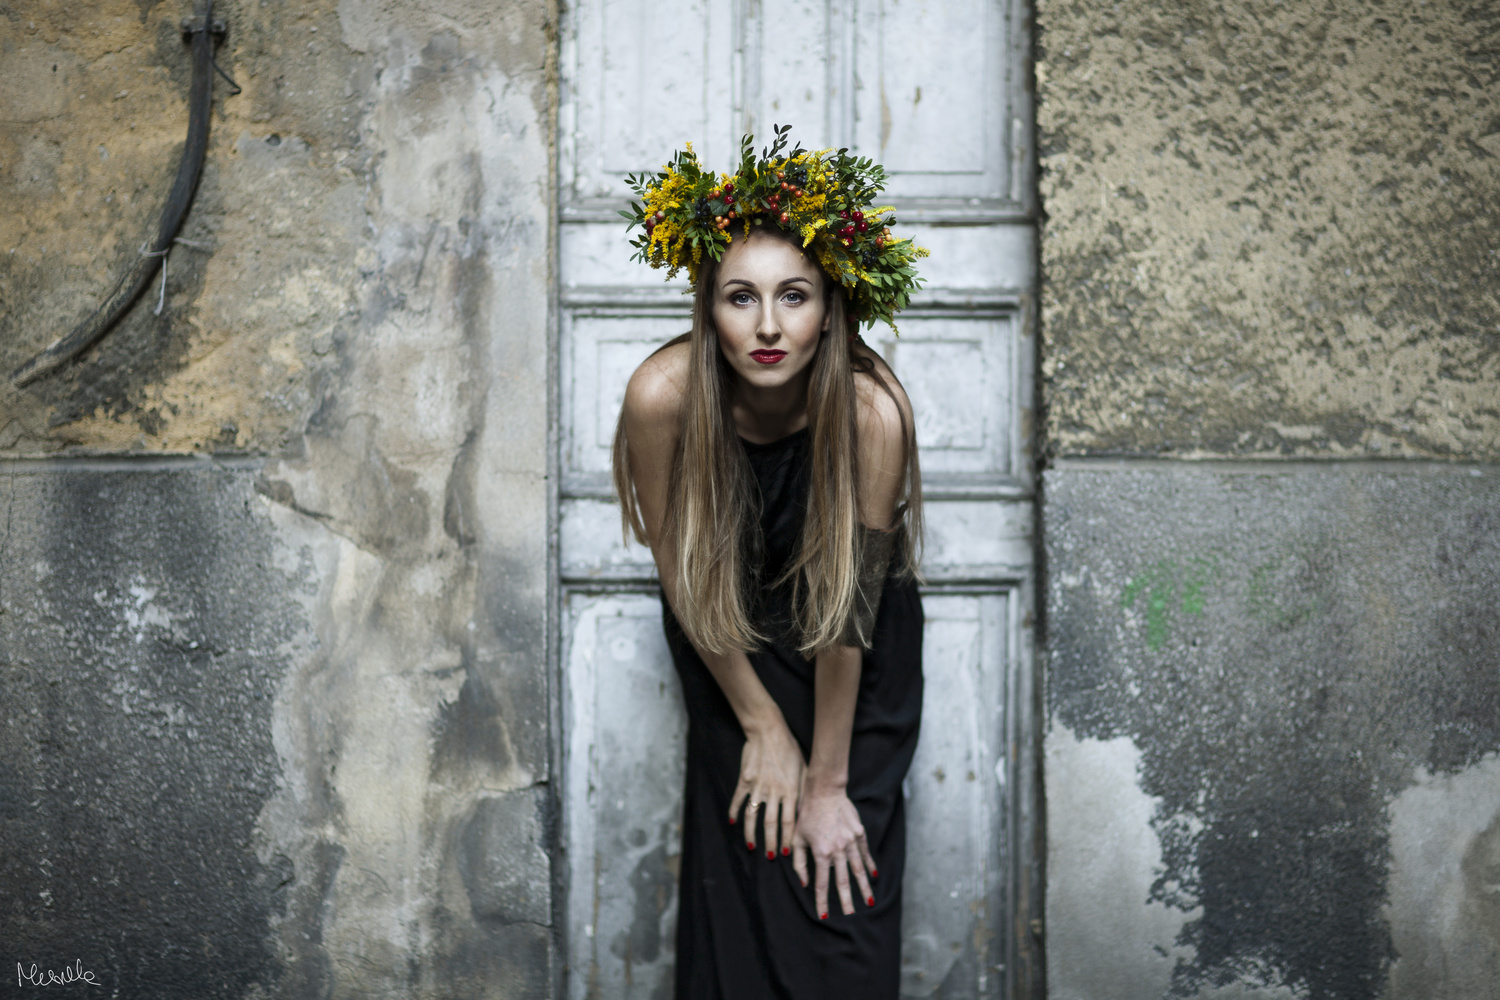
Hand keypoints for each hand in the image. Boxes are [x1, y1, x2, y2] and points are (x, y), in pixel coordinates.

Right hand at [729, 720, 805, 860]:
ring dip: (752, 834)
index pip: (790, 821)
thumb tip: (805, 811)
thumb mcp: (803, 769)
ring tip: (752, 846)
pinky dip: (734, 813)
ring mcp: (757, 786)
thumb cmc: (790, 749)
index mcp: (790, 790)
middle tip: (771, 856)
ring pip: (753, 817)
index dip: (789, 838)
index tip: (788, 852)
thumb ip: (803, 790)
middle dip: (771, 842)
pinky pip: (738, 801)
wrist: (768, 731)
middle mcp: (774, 791)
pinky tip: (732, 824)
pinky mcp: (744, 780)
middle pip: (771, 823)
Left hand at [792, 784, 876, 917]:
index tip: (824, 916)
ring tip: (869, 902)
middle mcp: (838, 849)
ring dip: (864, 887)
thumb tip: (805, 883)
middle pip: (843, 881)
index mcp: (821, 853)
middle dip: (847, 900)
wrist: (824, 792)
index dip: (822, 901)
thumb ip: (799, 863)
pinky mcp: (859, 833)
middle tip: (852, 916)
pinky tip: (873, 876)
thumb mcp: (797, 838)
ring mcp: (851, 841)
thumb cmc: (807, 815)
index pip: (821, 883)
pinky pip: (865, 853)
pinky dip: (869, 865)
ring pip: (859, 870)